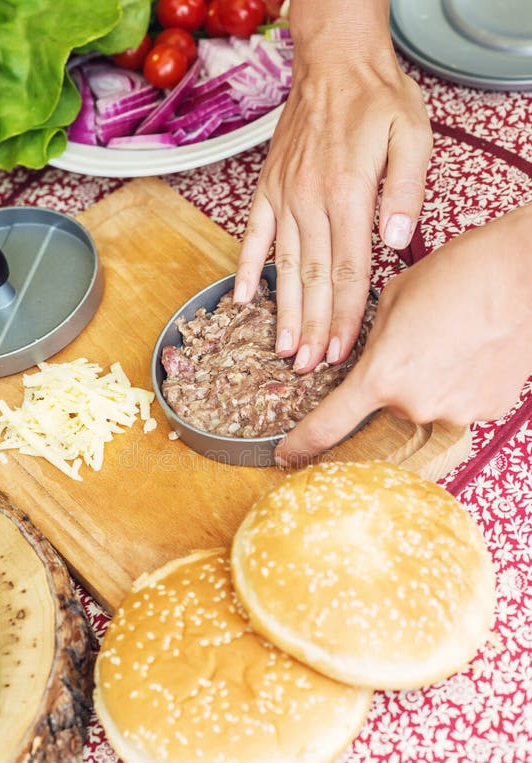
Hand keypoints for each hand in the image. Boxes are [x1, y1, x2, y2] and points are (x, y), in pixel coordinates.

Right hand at [233, 0, 431, 375]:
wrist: (334, 61)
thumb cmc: (376, 98)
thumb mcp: (411, 134)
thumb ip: (404, 190)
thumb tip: (393, 242)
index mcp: (346, 194)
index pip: (347, 270)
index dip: (343, 316)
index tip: (339, 351)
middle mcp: (309, 201)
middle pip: (312, 279)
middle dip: (311, 328)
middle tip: (307, 367)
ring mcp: (284, 196)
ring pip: (284, 266)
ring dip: (283, 311)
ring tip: (281, 348)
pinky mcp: (268, 188)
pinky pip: (254, 235)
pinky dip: (249, 268)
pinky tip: (243, 299)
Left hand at [275, 203, 531, 466]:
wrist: (523, 273)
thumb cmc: (457, 274)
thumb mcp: (391, 301)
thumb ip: (370, 342)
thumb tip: (366, 360)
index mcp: (381, 376)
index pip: (329, 424)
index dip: (303, 443)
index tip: (287, 455)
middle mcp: (415, 405)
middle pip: (388, 405)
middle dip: (394, 379)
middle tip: (421, 340)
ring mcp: (454, 412)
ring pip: (426, 404)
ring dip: (431, 380)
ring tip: (455, 338)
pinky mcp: (487, 411)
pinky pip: (459, 403)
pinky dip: (461, 382)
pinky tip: (474, 350)